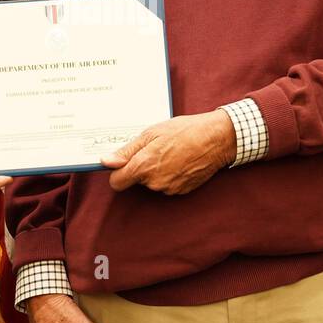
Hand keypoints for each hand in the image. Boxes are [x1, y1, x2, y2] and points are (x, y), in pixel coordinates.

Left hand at [100, 110, 235, 194]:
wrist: (216, 139)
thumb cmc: (184, 131)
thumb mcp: (151, 133)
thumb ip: (127, 151)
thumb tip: (106, 162)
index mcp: (143, 166)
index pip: (116, 182)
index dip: (118, 172)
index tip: (124, 163)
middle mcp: (155, 182)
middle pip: (135, 181)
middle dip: (141, 168)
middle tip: (155, 149)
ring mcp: (169, 189)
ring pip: (152, 183)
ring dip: (156, 171)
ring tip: (171, 153)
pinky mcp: (181, 191)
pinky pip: (166, 185)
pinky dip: (170, 175)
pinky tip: (180, 161)